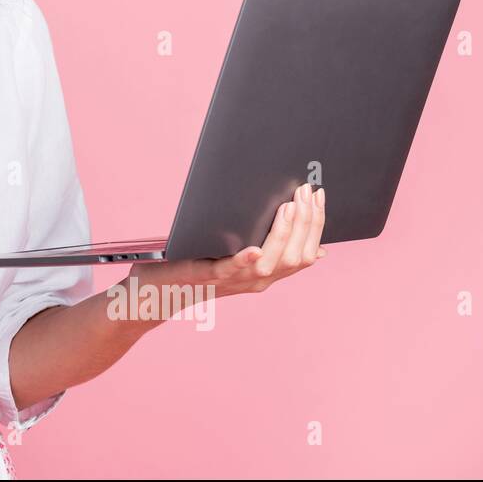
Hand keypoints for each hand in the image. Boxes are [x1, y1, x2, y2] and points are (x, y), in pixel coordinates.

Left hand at [128, 182, 326, 300]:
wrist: (163, 289)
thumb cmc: (203, 265)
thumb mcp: (242, 255)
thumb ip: (272, 247)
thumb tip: (313, 243)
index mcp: (269, 272)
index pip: (306, 252)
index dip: (316, 224)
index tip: (319, 195)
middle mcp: (258, 280)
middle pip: (295, 256)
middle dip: (305, 222)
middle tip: (306, 192)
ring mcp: (234, 280)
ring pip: (271, 263)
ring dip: (283, 233)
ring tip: (289, 208)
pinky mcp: (207, 276)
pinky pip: (230, 270)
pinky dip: (244, 260)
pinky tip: (255, 249)